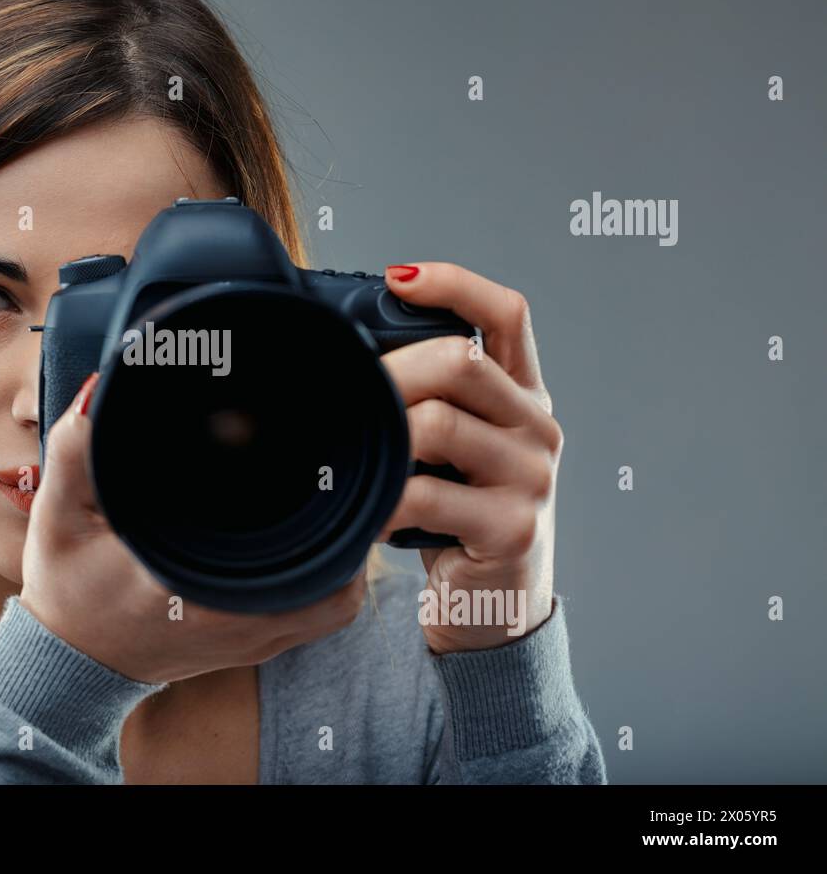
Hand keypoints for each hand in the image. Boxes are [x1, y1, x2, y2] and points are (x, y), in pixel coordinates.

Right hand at [18, 372, 370, 684]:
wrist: (72, 662)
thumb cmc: (67, 588)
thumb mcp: (57, 515)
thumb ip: (73, 452)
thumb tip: (100, 392)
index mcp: (185, 584)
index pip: (274, 538)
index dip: (306, 490)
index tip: (310, 447)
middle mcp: (231, 617)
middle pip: (329, 565)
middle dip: (339, 510)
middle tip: (331, 459)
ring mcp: (252, 638)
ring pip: (339, 595)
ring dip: (348, 547)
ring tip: (334, 494)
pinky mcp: (259, 646)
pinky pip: (324, 615)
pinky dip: (337, 579)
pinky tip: (324, 541)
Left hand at [380, 263, 561, 653]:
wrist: (494, 607)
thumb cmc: (460, 519)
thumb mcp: (457, 449)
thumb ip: (432, 402)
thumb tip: (349, 356)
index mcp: (524, 395)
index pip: (507, 313)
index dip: (454, 283)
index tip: (396, 276)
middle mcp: (538, 427)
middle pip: (461, 361)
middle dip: (390, 371)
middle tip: (345, 397)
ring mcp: (531, 478)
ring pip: (438, 424)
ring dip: (380, 438)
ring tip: (352, 457)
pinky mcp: (512, 528)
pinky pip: (426, 496)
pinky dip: (382, 499)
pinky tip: (367, 512)